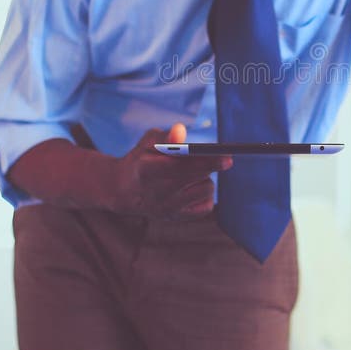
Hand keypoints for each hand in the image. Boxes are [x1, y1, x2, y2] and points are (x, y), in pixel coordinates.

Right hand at [110, 122, 231, 218]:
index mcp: (146, 171)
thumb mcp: (148, 142)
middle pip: (196, 178)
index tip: (227, 155)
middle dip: (212, 165)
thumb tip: (181, 131)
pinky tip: (195, 187)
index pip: (180, 166)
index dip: (205, 160)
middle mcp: (157, 193)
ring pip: (206, 189)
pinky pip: (206, 206)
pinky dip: (205, 195)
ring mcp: (168, 209)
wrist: (123, 191)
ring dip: (206, 178)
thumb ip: (166, 136)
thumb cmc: (141, 159)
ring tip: (196, 172)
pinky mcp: (177, 218)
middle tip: (226, 158)